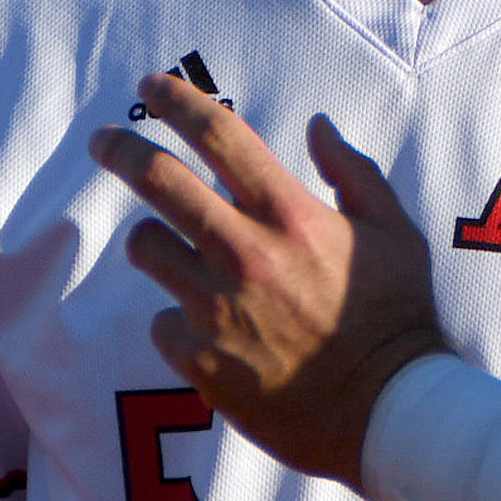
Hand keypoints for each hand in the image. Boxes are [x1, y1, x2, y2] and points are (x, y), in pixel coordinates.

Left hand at [89, 74, 445, 487]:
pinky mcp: (199, 359)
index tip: (151, 86)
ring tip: (171, 250)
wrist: (385, 413)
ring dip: (154, 241)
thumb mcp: (396, 234)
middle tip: (103, 141)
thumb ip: (355, 174)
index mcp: (292, 215)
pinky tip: (211, 330)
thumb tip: (318, 127)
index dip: (178, 103)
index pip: (221, 137)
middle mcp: (245, 252)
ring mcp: (216, 307)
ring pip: (146, 248)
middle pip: (158, 181)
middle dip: (120, 150)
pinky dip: (180, 319)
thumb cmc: (397, 320)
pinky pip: (162, 321)